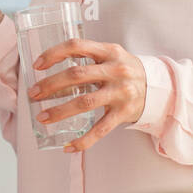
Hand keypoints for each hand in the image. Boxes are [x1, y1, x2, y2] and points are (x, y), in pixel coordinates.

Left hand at [27, 39, 146, 152]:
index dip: (54, 54)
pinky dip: (83, 140)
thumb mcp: (110, 57)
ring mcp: (121, 92)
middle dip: (50, 85)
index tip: (36, 65)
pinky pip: (100, 129)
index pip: (77, 46)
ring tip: (42, 118)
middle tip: (33, 94)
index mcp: (109, 51)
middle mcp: (116, 70)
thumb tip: (48, 71)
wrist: (159, 88)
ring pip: (84, 102)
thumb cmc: (124, 71)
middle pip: (76, 75)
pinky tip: (68, 147)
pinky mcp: (125, 113)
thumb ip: (86, 58)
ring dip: (59, 111)